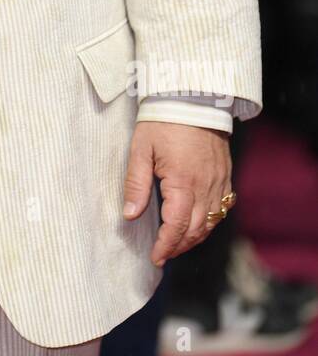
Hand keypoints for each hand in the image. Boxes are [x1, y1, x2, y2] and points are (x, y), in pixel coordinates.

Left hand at [122, 120, 232, 266]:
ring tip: (176, 244)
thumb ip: (136, 184)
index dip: (166, 245)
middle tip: (162, 254)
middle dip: (179, 246)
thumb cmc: (163, 120)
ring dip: (194, 237)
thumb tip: (130, 215)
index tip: (155, 257)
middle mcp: (206, 186)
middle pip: (196, 229)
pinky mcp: (225, 175)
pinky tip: (197, 224)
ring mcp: (219, 181)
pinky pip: (222, 207)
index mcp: (183, 182)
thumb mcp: (141, 149)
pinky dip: (210, 221)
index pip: (177, 226)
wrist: (193, 98)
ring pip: (211, 221)